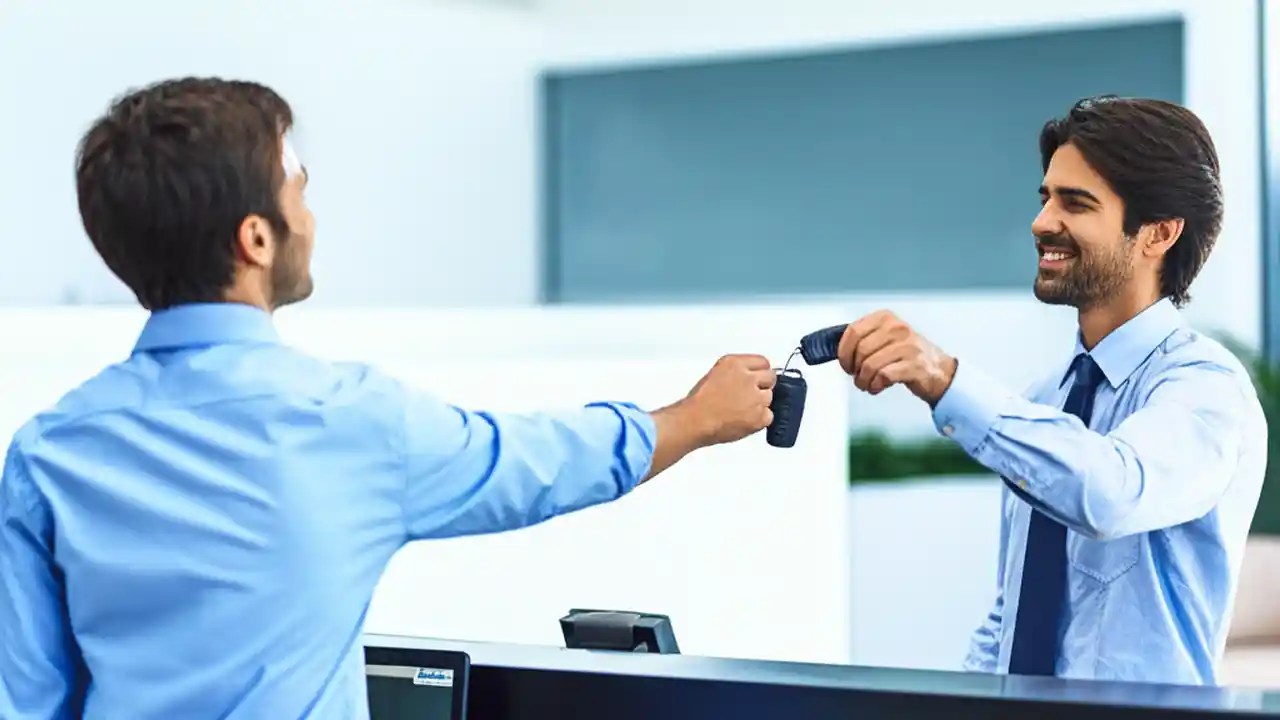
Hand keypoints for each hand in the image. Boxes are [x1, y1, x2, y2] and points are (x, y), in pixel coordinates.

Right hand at [681, 354, 776, 444]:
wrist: (695, 421)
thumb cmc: (698, 402)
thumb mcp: (715, 374)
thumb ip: (735, 372)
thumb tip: (748, 378)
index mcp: (735, 364)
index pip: (763, 362)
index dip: (760, 372)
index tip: (758, 377)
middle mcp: (748, 378)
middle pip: (770, 377)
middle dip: (763, 386)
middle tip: (750, 395)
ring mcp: (756, 397)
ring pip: (769, 398)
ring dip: (760, 403)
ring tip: (741, 410)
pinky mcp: (760, 416)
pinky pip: (768, 416)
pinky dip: (759, 419)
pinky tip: (744, 420)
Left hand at [836, 310, 957, 405]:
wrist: (939, 372)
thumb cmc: (905, 357)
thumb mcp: (884, 339)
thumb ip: (862, 339)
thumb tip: (832, 349)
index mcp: (885, 318)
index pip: (852, 332)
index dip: (843, 352)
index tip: (846, 365)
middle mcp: (897, 328)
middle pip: (860, 351)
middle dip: (854, 369)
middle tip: (857, 378)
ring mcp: (908, 346)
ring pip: (869, 365)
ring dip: (863, 381)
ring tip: (868, 385)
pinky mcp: (915, 365)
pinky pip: (883, 376)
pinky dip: (875, 386)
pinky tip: (878, 387)